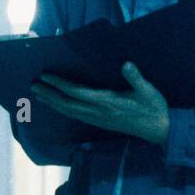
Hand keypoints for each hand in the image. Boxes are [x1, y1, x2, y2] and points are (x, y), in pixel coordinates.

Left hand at [29, 61, 170, 146]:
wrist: (160, 130)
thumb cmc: (154, 108)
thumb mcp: (148, 90)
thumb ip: (136, 78)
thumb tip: (126, 64)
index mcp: (108, 102)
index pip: (77, 92)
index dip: (59, 84)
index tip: (45, 76)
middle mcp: (99, 112)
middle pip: (67, 104)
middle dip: (49, 95)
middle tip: (33, 85)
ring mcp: (99, 119)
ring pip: (70, 112)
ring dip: (53, 103)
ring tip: (40, 95)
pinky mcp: (101, 123)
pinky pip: (77, 116)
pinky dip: (64, 110)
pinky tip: (59, 106)